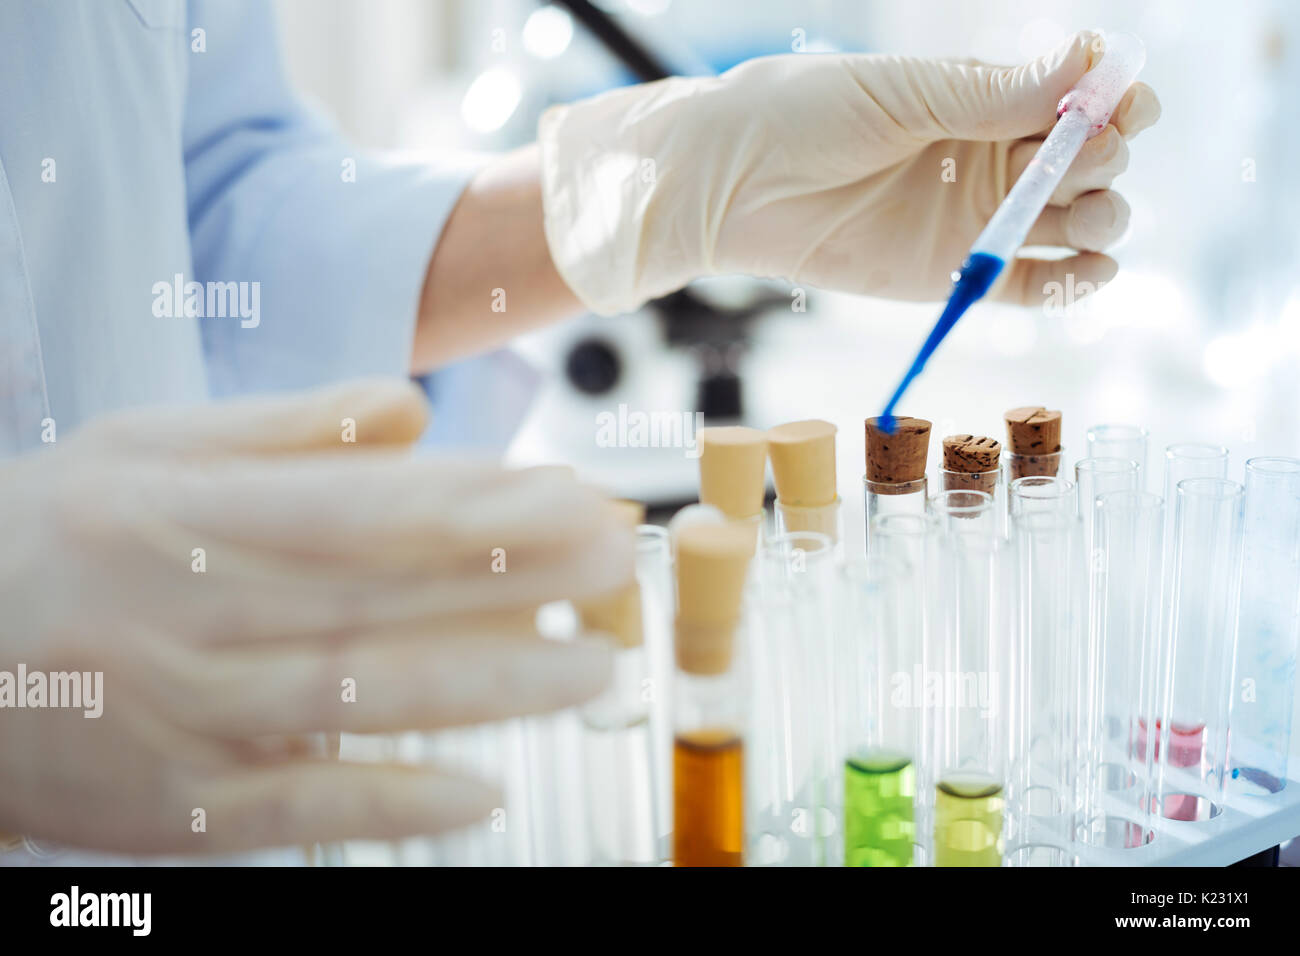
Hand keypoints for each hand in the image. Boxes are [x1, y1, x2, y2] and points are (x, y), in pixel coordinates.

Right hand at [0, 379, 630, 852]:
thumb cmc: (56, 538)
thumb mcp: (143, 453)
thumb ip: (282, 432)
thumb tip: (412, 411)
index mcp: (185, 516)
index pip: (360, 510)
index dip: (479, 506)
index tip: (575, 495)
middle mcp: (188, 617)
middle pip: (378, 601)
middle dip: (513, 585)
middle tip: (618, 565)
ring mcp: (183, 719)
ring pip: (355, 702)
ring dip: (485, 690)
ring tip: (593, 668)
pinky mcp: (174, 805)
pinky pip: (295, 811)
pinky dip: (391, 806)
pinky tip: (484, 793)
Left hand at [538, 31, 1159, 313]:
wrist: (730, 185)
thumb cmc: (802, 115)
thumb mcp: (901, 93)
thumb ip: (991, 93)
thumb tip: (1091, 65)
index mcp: (983, 99)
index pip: (1079, 100)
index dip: (1117, 104)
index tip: (1127, 109)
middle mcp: (990, 157)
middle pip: (1088, 163)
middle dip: (1104, 162)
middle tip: (1084, 163)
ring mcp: (974, 219)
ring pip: (1073, 223)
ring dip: (1103, 219)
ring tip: (1086, 218)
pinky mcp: (950, 274)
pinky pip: (1030, 285)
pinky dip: (1071, 283)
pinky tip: (1086, 272)